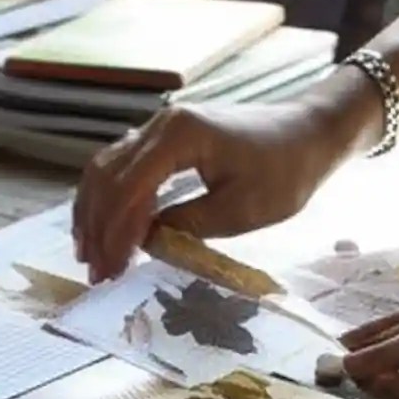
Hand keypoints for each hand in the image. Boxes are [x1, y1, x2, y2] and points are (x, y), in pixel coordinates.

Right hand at [72, 97, 360, 283]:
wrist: (309, 133)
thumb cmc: (285, 171)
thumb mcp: (241, 211)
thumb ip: (187, 226)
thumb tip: (143, 243)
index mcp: (179, 136)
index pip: (130, 189)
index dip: (115, 234)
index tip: (111, 272)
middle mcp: (160, 125)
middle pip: (107, 177)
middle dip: (97, 228)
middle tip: (95, 273)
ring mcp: (159, 128)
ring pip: (105, 169)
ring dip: (94, 213)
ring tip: (89, 255)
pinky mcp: (164, 138)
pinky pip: (120, 166)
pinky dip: (107, 198)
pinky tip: (103, 227)